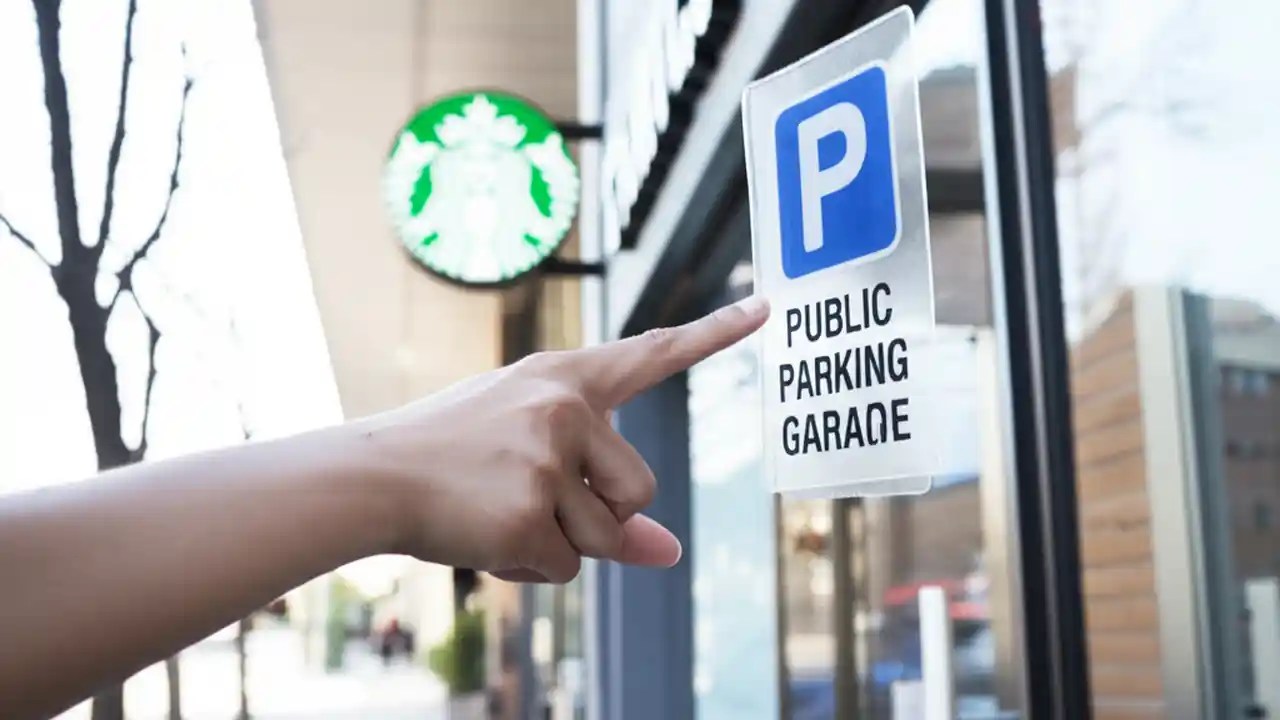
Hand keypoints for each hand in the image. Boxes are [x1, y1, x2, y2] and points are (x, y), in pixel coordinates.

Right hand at [354, 296, 768, 582]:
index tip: (766, 304)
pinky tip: (484, 533)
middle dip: (600, 516)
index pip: (653, 352)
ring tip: (499, 510)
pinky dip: (529, 566)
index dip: (715, 332)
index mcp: (564, 379)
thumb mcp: (528, 456)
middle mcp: (564, 407)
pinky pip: (564, 567)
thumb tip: (671, 552)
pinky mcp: (528, 511)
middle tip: (530, 497)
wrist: (369, 476)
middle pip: (639, 490)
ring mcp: (547, 458)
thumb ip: (605, 498)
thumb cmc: (451, 459)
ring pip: (604, 537)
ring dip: (560, 544)